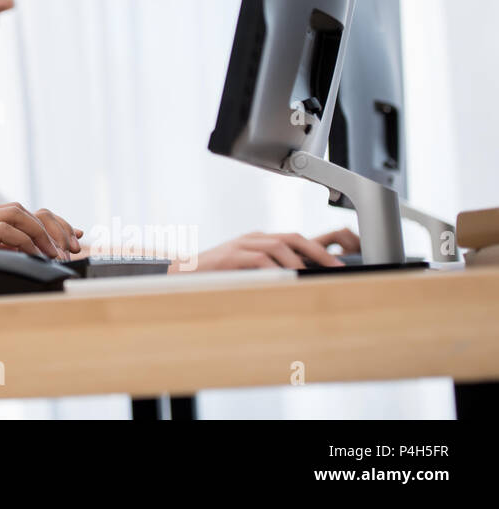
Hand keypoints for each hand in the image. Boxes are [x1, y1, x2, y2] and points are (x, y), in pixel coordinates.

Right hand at [0, 204, 82, 297]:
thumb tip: (9, 267)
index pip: (18, 213)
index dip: (48, 223)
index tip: (70, 236)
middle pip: (23, 209)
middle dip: (53, 226)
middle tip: (73, 246)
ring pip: (17, 214)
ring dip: (43, 233)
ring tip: (58, 254)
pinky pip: (4, 230)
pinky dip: (25, 240)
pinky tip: (36, 256)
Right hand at [175, 229, 360, 272]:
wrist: (180, 276)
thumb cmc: (216, 278)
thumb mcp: (247, 273)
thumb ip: (269, 272)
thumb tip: (302, 283)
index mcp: (258, 241)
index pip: (295, 238)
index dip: (319, 250)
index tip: (338, 266)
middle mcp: (252, 239)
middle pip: (292, 237)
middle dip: (319, 252)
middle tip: (338, 268)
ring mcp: (240, 245)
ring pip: (278, 246)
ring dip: (300, 262)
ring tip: (314, 276)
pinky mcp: (229, 257)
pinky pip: (258, 259)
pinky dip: (275, 269)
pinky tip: (286, 280)